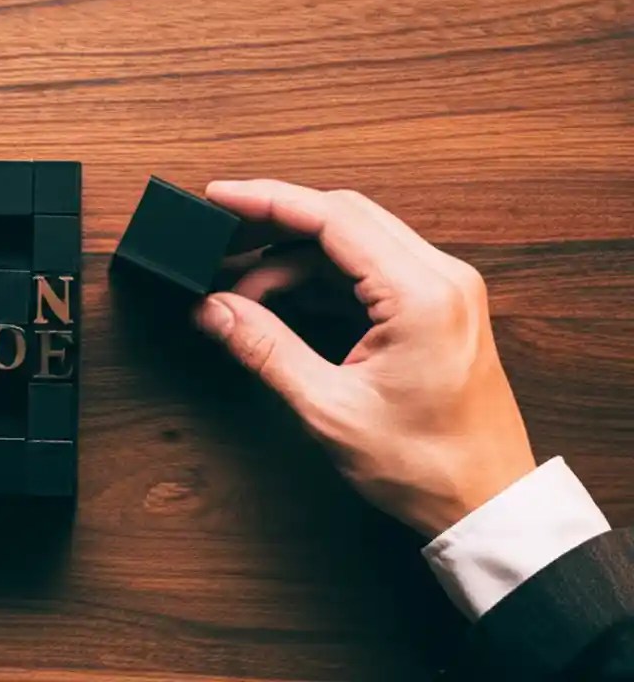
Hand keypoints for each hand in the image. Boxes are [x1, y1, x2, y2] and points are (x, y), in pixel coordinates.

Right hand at [196, 180, 534, 536]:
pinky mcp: (433, 308)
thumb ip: (266, 349)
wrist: (487, 504)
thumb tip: (213, 310)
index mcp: (423, 294)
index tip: (218, 196)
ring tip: (239, 295)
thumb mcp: (329, 409)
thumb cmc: (426, 466)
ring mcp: (442, 290)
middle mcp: (440, 278)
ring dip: (291, 260)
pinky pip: (366, 271)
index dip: (268, 200)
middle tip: (218, 241)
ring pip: (351, 242)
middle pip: (343, 216)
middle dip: (274, 224)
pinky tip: (277, 304)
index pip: (333, 217)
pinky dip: (316, 280)